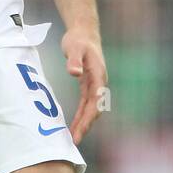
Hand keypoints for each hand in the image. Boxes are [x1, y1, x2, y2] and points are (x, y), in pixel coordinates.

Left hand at [62, 26, 106, 144]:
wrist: (84, 31)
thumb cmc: (78, 39)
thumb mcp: (74, 48)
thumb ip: (73, 60)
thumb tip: (75, 73)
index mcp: (98, 76)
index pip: (95, 102)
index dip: (88, 118)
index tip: (80, 131)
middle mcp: (99, 83)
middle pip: (94, 109)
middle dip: (85, 126)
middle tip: (74, 141)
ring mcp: (95, 85)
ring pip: (91, 109)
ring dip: (84, 123)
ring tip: (74, 139)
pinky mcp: (88, 85)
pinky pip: (86, 104)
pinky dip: (81, 115)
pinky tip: (74, 125)